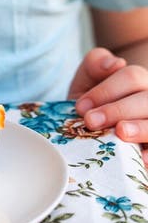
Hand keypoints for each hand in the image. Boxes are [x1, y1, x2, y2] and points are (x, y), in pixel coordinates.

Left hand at [69, 46, 147, 165]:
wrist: (89, 133)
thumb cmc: (91, 104)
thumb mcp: (87, 81)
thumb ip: (95, 64)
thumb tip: (116, 64)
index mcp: (138, 80)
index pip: (131, 77)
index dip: (105, 91)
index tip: (81, 107)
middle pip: (145, 99)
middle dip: (116, 110)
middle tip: (90, 122)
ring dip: (140, 128)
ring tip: (120, 132)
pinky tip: (142, 158)